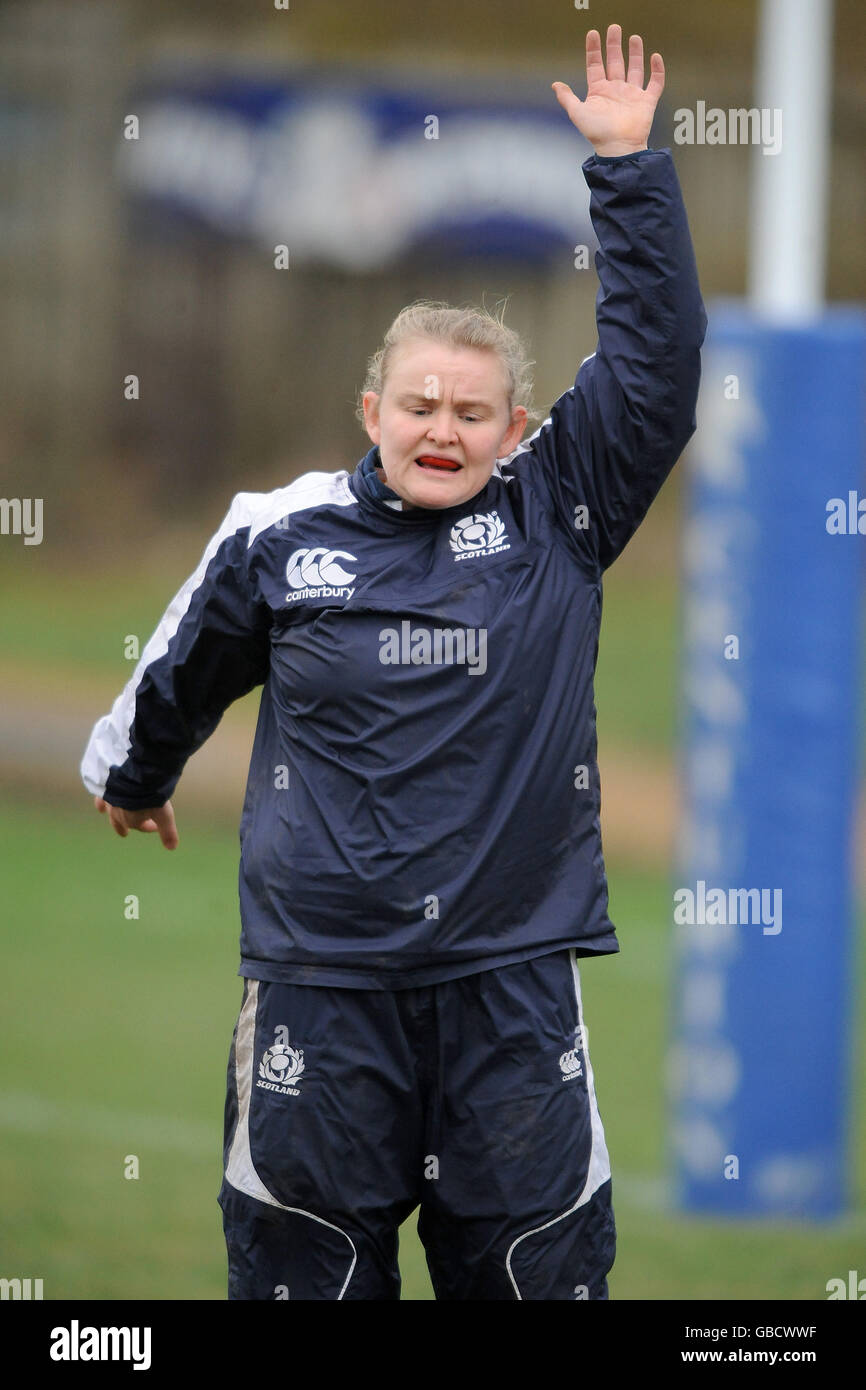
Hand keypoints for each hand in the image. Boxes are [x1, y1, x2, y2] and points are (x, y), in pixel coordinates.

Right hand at [94, 795, 178, 849]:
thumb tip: (172, 848)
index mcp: (132, 821)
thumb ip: (167, 831)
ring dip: (113, 815)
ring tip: (109, 817)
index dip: (150, 826)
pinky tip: (100, 803)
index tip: (156, 825)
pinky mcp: (104, 789)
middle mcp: (118, 814)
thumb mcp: (164, 814)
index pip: (141, 826)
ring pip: (109, 812)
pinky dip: (101, 803)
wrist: (134, 775)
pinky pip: (100, 799)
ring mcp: (109, 802)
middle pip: (122, 822)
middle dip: (125, 827)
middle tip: (125, 833)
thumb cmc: (150, 796)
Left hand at [552, 23, 663, 156]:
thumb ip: (567, 98)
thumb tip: (555, 84)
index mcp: (598, 91)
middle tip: (614, 27)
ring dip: (635, 53)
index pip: (595, 65)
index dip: (593, 49)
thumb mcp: (577, 113)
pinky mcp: (647, 101)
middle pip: (615, 62)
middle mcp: (615, 90)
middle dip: (614, 45)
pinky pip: (655, 83)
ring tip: (634, 37)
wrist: (618, 148)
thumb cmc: (597, 133)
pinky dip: (657, 70)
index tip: (593, 33)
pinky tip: (655, 57)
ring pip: (635, 68)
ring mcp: (632, 95)